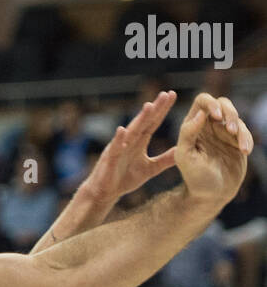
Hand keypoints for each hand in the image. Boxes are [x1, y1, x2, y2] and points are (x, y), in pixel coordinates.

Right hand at [82, 92, 177, 206]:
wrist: (105, 193)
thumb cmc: (124, 179)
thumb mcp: (151, 169)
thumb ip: (165, 159)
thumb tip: (182, 150)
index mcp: (139, 142)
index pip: (153, 122)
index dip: (162, 110)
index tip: (172, 95)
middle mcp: (129, 140)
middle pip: (144, 122)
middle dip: (155, 108)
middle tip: (166, 94)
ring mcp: (119, 148)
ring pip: (131, 131)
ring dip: (140, 119)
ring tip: (149, 106)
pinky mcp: (110, 159)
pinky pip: (115, 148)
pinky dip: (119, 139)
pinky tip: (122, 130)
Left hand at [176, 94, 252, 205]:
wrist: (211, 195)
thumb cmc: (194, 177)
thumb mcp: (185, 156)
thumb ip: (188, 133)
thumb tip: (200, 113)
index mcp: (192, 125)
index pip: (202, 101)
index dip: (211, 103)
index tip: (217, 116)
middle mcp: (208, 125)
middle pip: (223, 103)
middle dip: (230, 113)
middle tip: (231, 130)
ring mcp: (224, 133)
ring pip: (236, 118)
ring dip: (240, 129)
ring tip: (240, 147)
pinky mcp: (236, 142)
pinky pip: (246, 133)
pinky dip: (247, 140)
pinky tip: (245, 151)